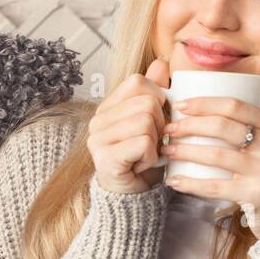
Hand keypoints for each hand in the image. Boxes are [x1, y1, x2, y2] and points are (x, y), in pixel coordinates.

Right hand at [87, 46, 178, 194]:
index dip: (158, 99)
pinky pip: (144, 142)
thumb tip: (162, 62)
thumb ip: (155, 91)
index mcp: (108, 106)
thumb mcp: (154, 121)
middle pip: (147, 102)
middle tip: (152, 143)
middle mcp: (98, 119)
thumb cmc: (143, 157)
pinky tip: (142, 165)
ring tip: (146, 154)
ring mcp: (98, 138)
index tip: (156, 121)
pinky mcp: (105, 157)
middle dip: (160, 125)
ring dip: (156, 142)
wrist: (133, 196)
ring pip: (147, 121)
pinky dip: (151, 156)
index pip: (138, 81)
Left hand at [162, 57, 259, 237]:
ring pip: (217, 155)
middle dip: (190, 126)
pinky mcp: (255, 194)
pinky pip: (217, 186)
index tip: (180, 105)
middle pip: (223, 128)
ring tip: (167, 150)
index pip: (236, 106)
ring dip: (185, 151)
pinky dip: (191, 184)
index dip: (205, 103)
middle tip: (167, 128)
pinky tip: (173, 181)